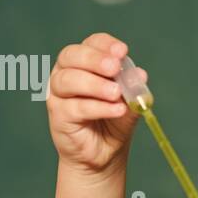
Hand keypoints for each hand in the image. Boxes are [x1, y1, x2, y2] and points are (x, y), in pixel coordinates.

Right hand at [46, 32, 145, 178]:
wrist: (105, 153)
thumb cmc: (114, 122)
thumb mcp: (129, 102)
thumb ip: (132, 89)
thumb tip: (139, 74)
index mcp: (84, 63)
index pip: (90, 44)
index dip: (105, 44)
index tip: (122, 51)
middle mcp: (66, 73)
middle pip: (71, 56)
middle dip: (94, 59)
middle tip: (114, 67)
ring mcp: (58, 94)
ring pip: (68, 80)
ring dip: (95, 84)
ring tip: (116, 93)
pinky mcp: (57, 115)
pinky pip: (75, 107)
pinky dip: (98, 107)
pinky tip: (116, 110)